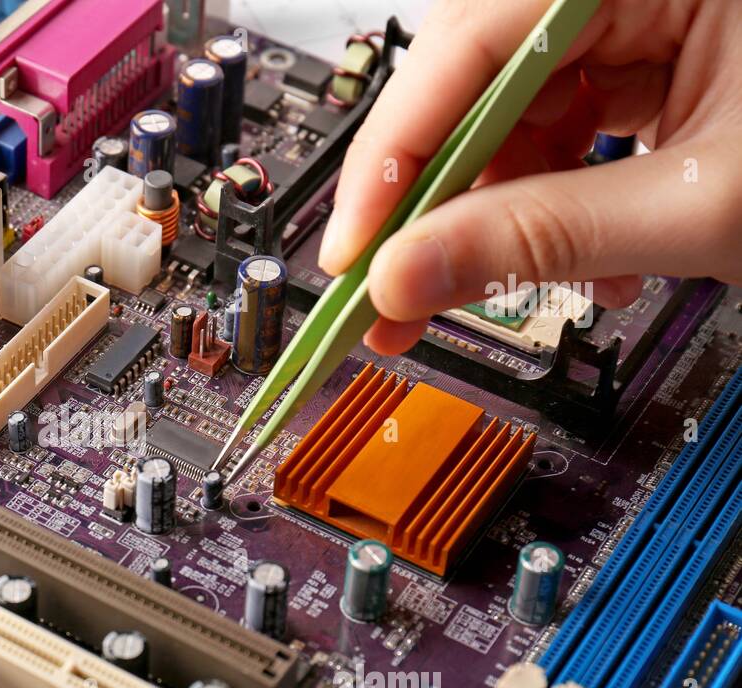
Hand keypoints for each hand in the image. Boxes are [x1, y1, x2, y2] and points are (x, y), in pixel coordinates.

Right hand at [320, 0, 741, 354]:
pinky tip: (570, 255)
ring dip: (493, 207)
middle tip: (391, 285)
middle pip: (484, 71)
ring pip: (517, 103)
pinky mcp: (663, 47)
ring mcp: (653, 3)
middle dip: (438, 194)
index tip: (354, 250)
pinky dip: (552, 194)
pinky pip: (566, 116)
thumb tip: (408, 276)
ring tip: (490, 290)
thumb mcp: (703, 207)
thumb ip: (540, 240)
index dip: (398, 154)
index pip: (477, 38)